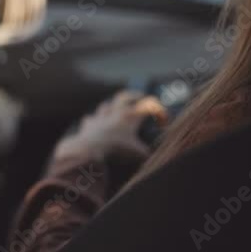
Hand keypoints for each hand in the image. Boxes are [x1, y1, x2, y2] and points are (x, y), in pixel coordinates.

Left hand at [52, 90, 167, 165]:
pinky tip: (94, 125)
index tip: (162, 121)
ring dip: (111, 108)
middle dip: (133, 96)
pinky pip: (90, 119)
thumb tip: (150, 155)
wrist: (91, 150)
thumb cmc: (117, 149)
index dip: (158, 111)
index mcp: (130, 116)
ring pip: (106, 106)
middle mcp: (115, 113)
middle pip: (124, 97)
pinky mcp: (88, 125)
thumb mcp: (137, 154)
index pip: (148, 106)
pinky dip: (94, 122)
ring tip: (115, 111)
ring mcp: (100, 117)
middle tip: (140, 96)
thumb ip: (146, 153)